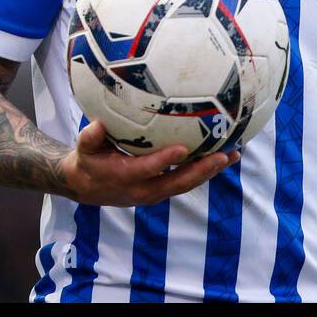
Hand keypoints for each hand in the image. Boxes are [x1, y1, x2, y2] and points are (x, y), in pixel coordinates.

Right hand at [59, 120, 240, 206]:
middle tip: (223, 156)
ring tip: (233, 155)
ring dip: (210, 172)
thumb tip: (98, 124)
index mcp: (124, 177)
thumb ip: (90, 137)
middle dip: (201, 170)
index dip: (164, 161)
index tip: (183, 148)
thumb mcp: (83, 149)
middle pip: (177, 183)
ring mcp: (155, 193)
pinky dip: (205, 171)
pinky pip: (186, 182)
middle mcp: (143, 189)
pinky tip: (223, 156)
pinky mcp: (162, 190)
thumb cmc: (88, 160)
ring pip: (186, 184)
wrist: (88, 187)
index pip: (147, 170)